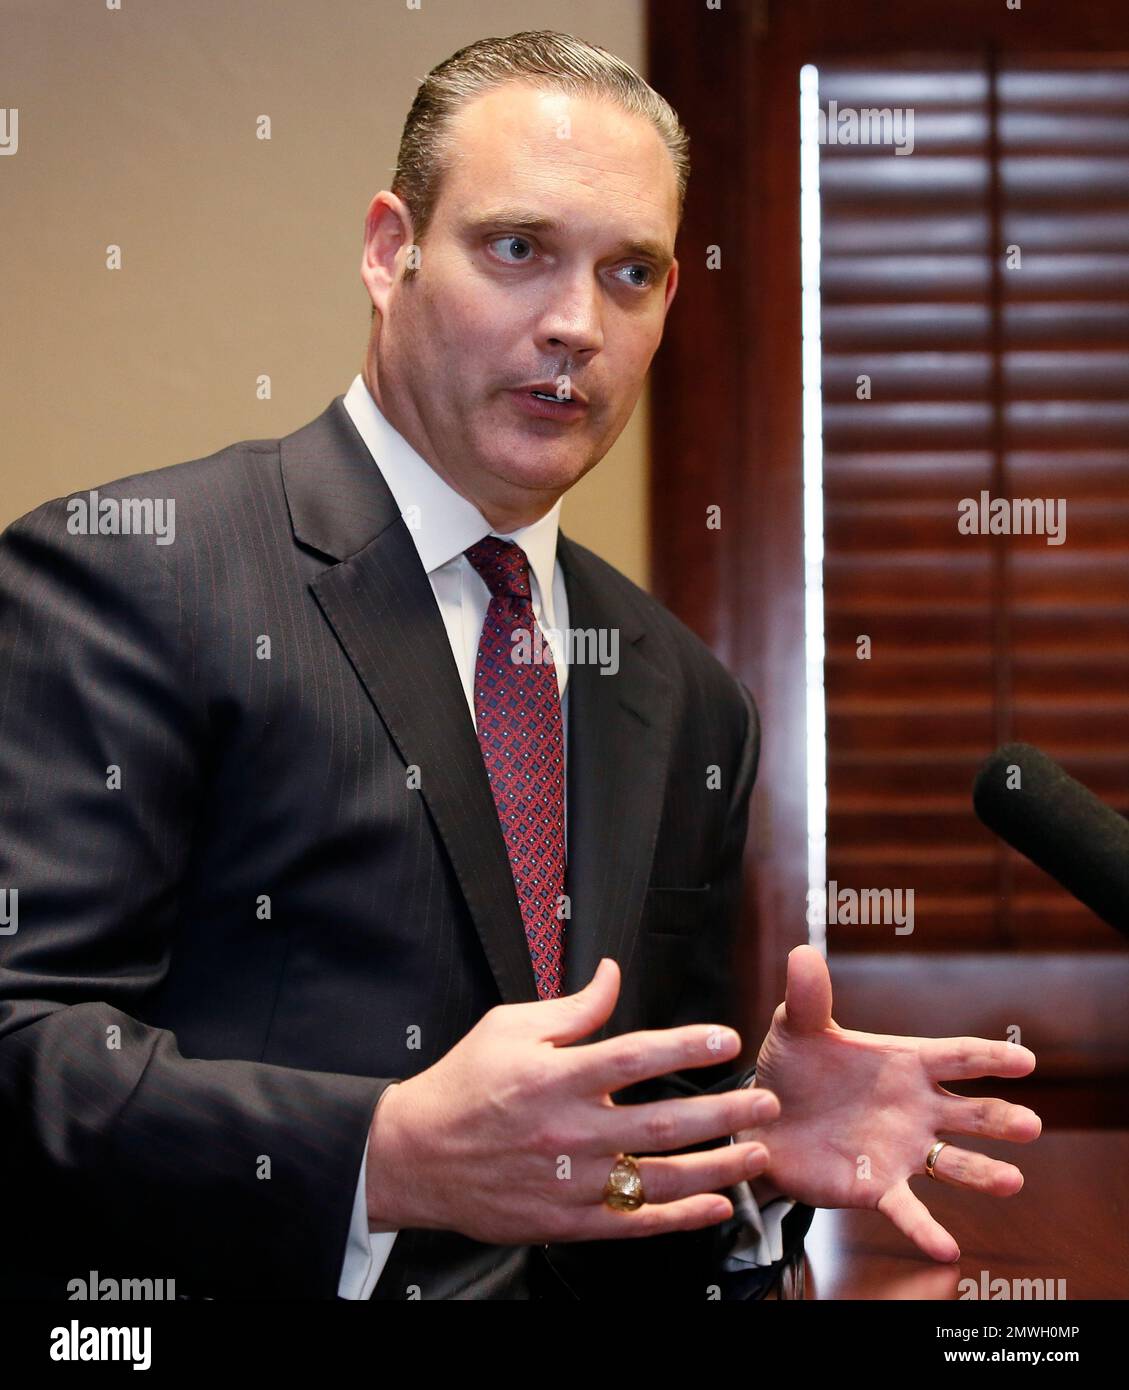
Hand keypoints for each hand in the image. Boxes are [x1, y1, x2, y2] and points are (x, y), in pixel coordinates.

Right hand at [364, 957, 779, 1243]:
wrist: (414, 1155)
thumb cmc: (461, 1085)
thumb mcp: (509, 1027)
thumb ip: (571, 1008)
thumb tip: (613, 975)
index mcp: (555, 1076)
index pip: (635, 1056)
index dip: (686, 1045)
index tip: (724, 1039)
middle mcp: (568, 1130)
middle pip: (663, 1120)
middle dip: (724, 1111)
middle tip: (765, 1101)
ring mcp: (569, 1181)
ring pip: (659, 1176)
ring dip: (717, 1165)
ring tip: (756, 1152)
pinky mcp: (566, 1220)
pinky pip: (633, 1223)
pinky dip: (679, 1218)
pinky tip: (715, 1206)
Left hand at [736, 945, 1041, 1261]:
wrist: (762, 1121)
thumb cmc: (791, 1067)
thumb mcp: (796, 1027)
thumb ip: (806, 996)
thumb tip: (802, 951)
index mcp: (906, 1063)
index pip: (957, 1057)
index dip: (990, 1059)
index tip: (1026, 1061)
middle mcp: (916, 1108)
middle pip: (969, 1112)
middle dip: (1000, 1119)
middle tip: (1030, 1124)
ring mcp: (902, 1150)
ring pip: (952, 1163)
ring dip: (982, 1173)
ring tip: (1012, 1180)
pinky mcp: (877, 1187)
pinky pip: (908, 1209)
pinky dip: (926, 1229)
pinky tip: (947, 1249)